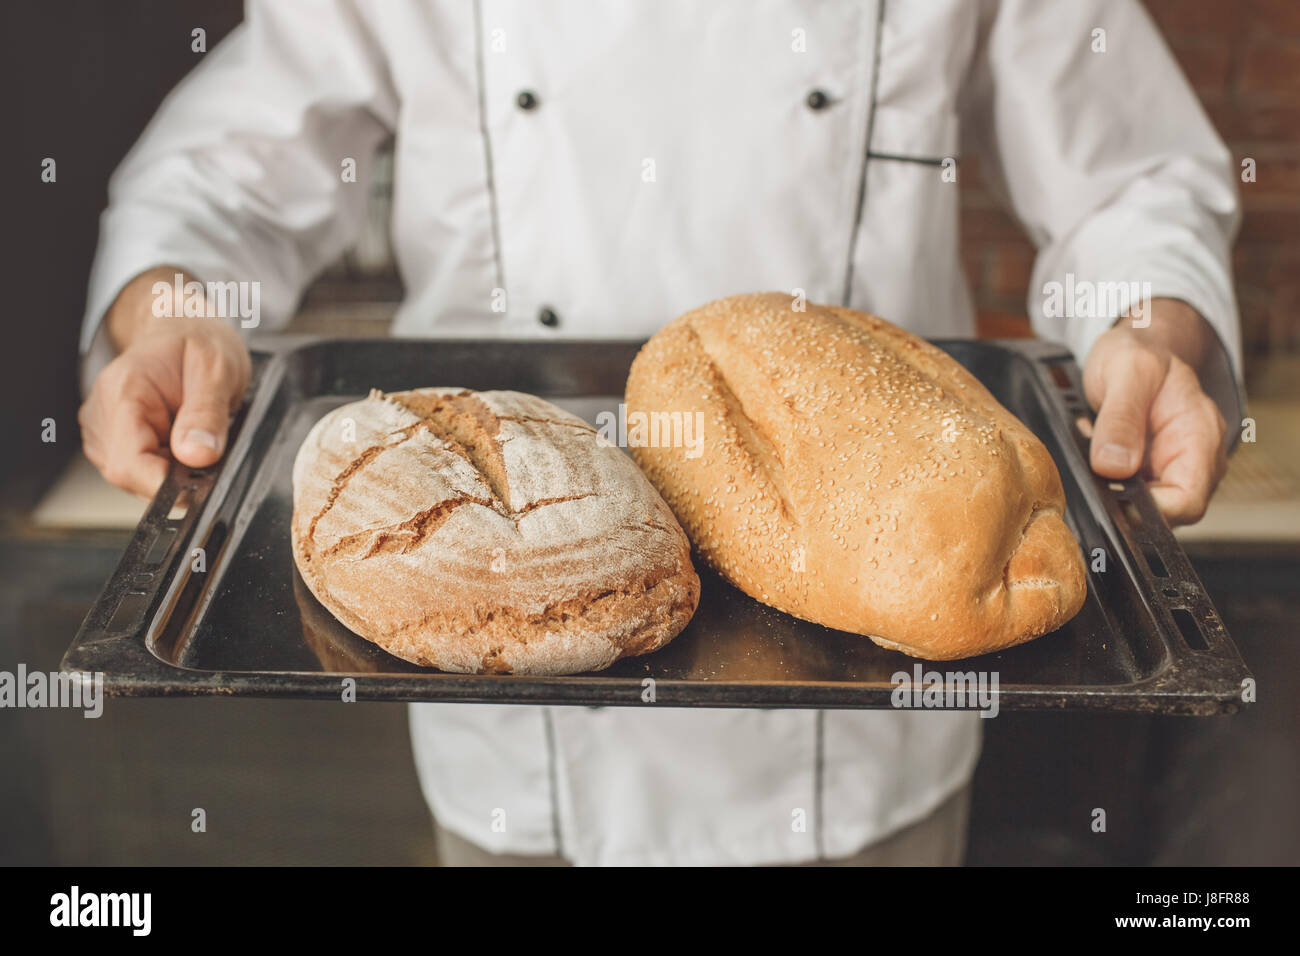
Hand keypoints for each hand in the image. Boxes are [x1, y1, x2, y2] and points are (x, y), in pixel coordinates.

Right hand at [79, 268, 250, 497]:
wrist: (181, 328)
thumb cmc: (197, 342)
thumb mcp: (218, 369)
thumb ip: (207, 414)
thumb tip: (198, 456)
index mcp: (123, 391)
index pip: (129, 462)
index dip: (165, 485)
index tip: (201, 486)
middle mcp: (103, 413)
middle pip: (131, 475)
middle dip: (174, 477)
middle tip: (207, 449)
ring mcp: (104, 430)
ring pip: (136, 478)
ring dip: (171, 470)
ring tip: (192, 436)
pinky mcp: (112, 441)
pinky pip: (139, 470)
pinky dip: (166, 465)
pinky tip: (180, 441)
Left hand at [1082, 298, 1227, 526]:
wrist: (1134, 347)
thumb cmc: (1138, 353)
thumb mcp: (1127, 371)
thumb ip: (1121, 417)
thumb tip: (1113, 467)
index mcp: (1200, 437)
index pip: (1186, 502)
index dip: (1148, 511)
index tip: (1108, 495)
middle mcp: (1193, 460)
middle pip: (1165, 513)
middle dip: (1121, 499)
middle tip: (1089, 463)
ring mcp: (1171, 468)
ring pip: (1142, 506)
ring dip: (1109, 488)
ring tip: (1093, 448)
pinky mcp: (1148, 471)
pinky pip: (1127, 492)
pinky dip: (1105, 480)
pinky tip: (1094, 454)